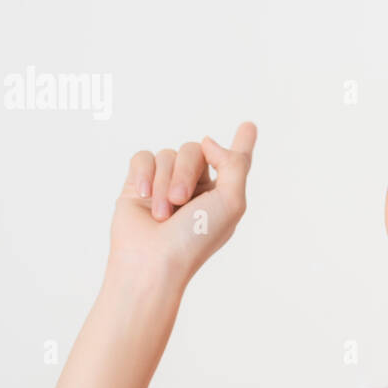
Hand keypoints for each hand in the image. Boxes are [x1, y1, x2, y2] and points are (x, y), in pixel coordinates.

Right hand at [108, 121, 257, 286]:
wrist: (152, 261)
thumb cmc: (195, 239)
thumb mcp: (231, 202)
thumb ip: (234, 164)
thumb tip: (209, 142)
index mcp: (221, 193)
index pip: (233, 162)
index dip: (241, 143)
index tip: (249, 126)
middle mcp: (195, 187)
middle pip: (194, 150)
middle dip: (186, 172)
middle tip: (181, 201)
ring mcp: (165, 185)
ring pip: (167, 155)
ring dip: (164, 182)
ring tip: (162, 214)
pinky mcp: (138, 186)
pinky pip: (143, 158)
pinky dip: (143, 174)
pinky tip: (142, 196)